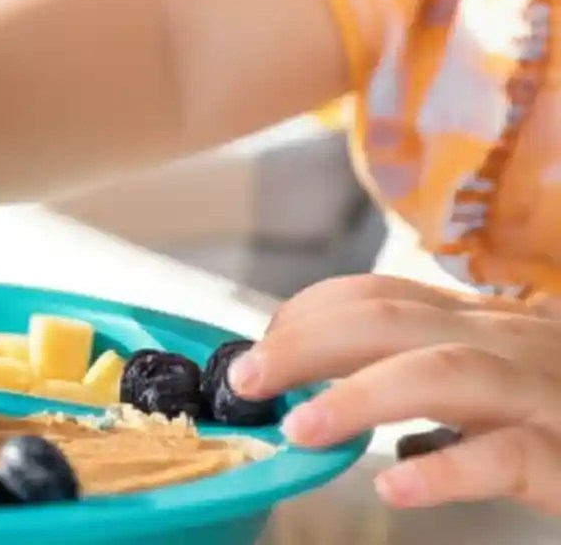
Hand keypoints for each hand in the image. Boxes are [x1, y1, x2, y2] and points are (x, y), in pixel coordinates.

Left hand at [228, 274, 560, 514]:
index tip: (257, 348)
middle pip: (394, 320)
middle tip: (246, 381)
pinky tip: (394, 483)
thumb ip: (425, 383)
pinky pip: (506, 456)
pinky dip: (445, 469)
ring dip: (361, 394)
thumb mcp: (495, 387)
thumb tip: (335, 401)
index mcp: (480, 325)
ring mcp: (545, 396)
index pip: (377, 293)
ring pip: (446, 372)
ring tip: (302, 427)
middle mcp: (510, 345)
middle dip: (308, 342)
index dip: (307, 313)